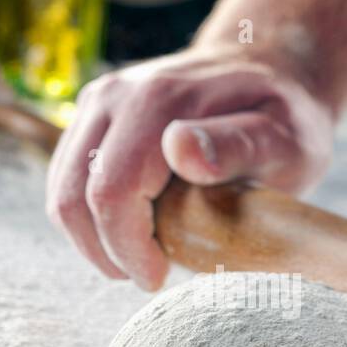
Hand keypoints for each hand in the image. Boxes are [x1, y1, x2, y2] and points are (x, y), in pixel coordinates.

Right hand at [45, 45, 333, 289]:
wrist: (266, 68)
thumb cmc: (285, 117)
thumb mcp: (285, 139)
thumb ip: (236, 145)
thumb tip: (180, 150)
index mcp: (159, 100)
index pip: (112, 192)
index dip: (128, 248)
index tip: (159, 277)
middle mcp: (116, 95)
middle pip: (72, 196)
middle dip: (106, 252)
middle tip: (151, 276)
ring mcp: (97, 103)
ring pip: (61, 192)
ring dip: (93, 240)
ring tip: (143, 257)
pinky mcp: (91, 118)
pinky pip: (67, 182)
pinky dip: (90, 220)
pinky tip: (134, 231)